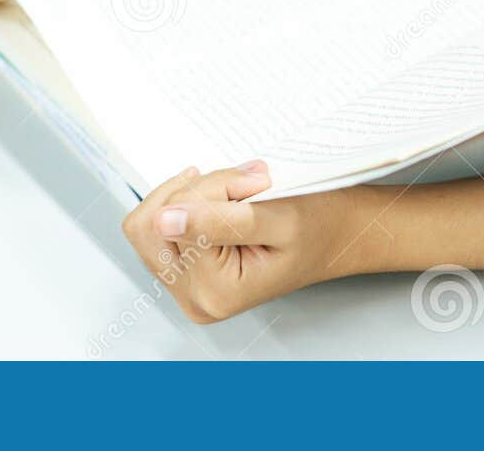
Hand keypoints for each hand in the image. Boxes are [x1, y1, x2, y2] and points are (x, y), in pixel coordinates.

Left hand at [121, 162, 365, 322]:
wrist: (337, 234)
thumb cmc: (317, 227)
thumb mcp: (274, 217)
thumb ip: (216, 220)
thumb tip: (164, 219)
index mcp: (215, 293)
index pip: (171, 220)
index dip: (212, 189)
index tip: (252, 184)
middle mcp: (194, 299)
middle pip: (148, 224)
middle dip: (194, 192)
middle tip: (240, 187)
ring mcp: (185, 288)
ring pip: (146, 223)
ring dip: (189, 196)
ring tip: (231, 195)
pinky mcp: (183, 273)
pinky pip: (155, 228)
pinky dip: (184, 203)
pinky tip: (216, 202)